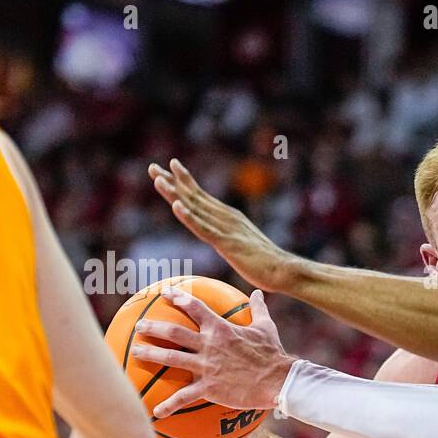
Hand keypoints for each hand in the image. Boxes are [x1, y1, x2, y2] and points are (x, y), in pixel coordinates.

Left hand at [130, 287, 295, 416]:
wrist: (279, 381)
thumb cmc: (273, 355)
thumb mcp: (266, 328)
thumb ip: (258, 309)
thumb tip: (257, 293)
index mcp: (221, 329)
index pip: (195, 307)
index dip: (178, 298)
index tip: (165, 293)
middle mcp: (209, 345)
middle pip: (173, 332)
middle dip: (153, 328)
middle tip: (139, 326)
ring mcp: (207, 367)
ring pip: (171, 358)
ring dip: (150, 355)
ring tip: (134, 353)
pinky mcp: (209, 388)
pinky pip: (184, 397)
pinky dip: (169, 405)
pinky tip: (155, 412)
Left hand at [149, 159, 288, 292]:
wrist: (284, 270)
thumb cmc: (268, 264)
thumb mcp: (244, 247)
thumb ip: (232, 240)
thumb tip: (226, 242)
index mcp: (230, 217)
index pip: (201, 197)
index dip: (183, 182)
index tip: (167, 169)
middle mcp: (227, 217)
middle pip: (194, 197)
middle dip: (172, 181)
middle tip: (152, 167)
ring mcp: (227, 229)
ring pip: (195, 208)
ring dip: (175, 194)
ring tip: (158, 180)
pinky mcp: (227, 243)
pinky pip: (204, 229)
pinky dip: (189, 217)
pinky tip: (177, 207)